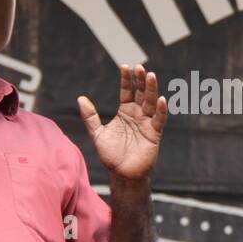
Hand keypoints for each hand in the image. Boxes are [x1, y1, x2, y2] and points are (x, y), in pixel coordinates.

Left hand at [78, 64, 167, 182]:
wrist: (121, 175)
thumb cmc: (110, 155)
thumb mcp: (97, 134)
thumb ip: (90, 117)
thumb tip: (81, 98)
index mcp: (125, 112)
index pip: (127, 92)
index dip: (126, 80)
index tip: (125, 66)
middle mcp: (137, 115)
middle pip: (140, 94)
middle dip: (140, 80)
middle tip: (139, 67)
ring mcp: (147, 124)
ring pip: (151, 103)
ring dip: (151, 89)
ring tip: (151, 75)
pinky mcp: (154, 134)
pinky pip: (159, 120)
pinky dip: (161, 110)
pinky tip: (161, 99)